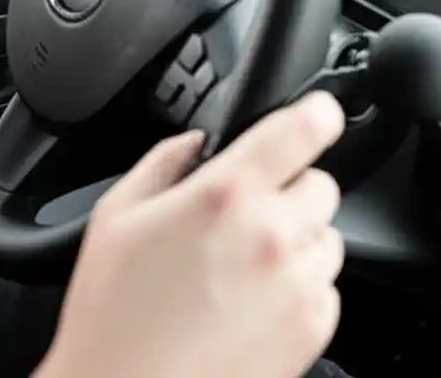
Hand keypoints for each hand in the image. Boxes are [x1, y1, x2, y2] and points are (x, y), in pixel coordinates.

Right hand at [35, 92, 346, 377]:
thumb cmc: (113, 317)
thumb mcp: (116, 218)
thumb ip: (165, 161)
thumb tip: (198, 142)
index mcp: (227, 194)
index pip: (306, 128)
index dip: (316, 114)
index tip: (316, 116)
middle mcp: (273, 234)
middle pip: (321, 187)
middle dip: (289, 195)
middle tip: (243, 223)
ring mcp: (299, 284)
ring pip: (327, 238)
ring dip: (297, 244)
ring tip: (241, 272)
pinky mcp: (313, 326)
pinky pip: (327, 288)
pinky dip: (300, 290)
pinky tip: (251, 306)